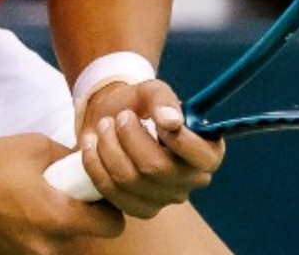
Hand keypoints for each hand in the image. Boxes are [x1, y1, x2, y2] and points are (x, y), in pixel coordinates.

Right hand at [0, 134, 123, 254]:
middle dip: (70, 218)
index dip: (107, 209)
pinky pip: (20, 250)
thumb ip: (68, 159)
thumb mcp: (36, 147)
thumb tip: (86, 166)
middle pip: (78, 238)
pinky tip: (0, 216)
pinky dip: (17, 236)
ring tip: (20, 204)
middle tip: (52, 195)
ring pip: (49, 246)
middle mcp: (45, 248)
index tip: (93, 198)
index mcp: (58, 219)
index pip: (111, 226)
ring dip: (43, 228)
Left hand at [74, 79, 223, 219]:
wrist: (111, 117)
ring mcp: (166, 198)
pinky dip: (95, 165)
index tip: (155, 120)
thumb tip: (172, 121)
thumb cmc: (139, 104)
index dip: (178, 140)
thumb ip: (163, 100)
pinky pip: (112, 193)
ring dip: (108, 147)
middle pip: (157, 169)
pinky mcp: (139, 208)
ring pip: (129, 180)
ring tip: (104, 126)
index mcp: (207, 152)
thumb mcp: (151, 91)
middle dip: (130, 137)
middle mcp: (192, 180)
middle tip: (121, 116)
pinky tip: (91, 144)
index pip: (204, 159)